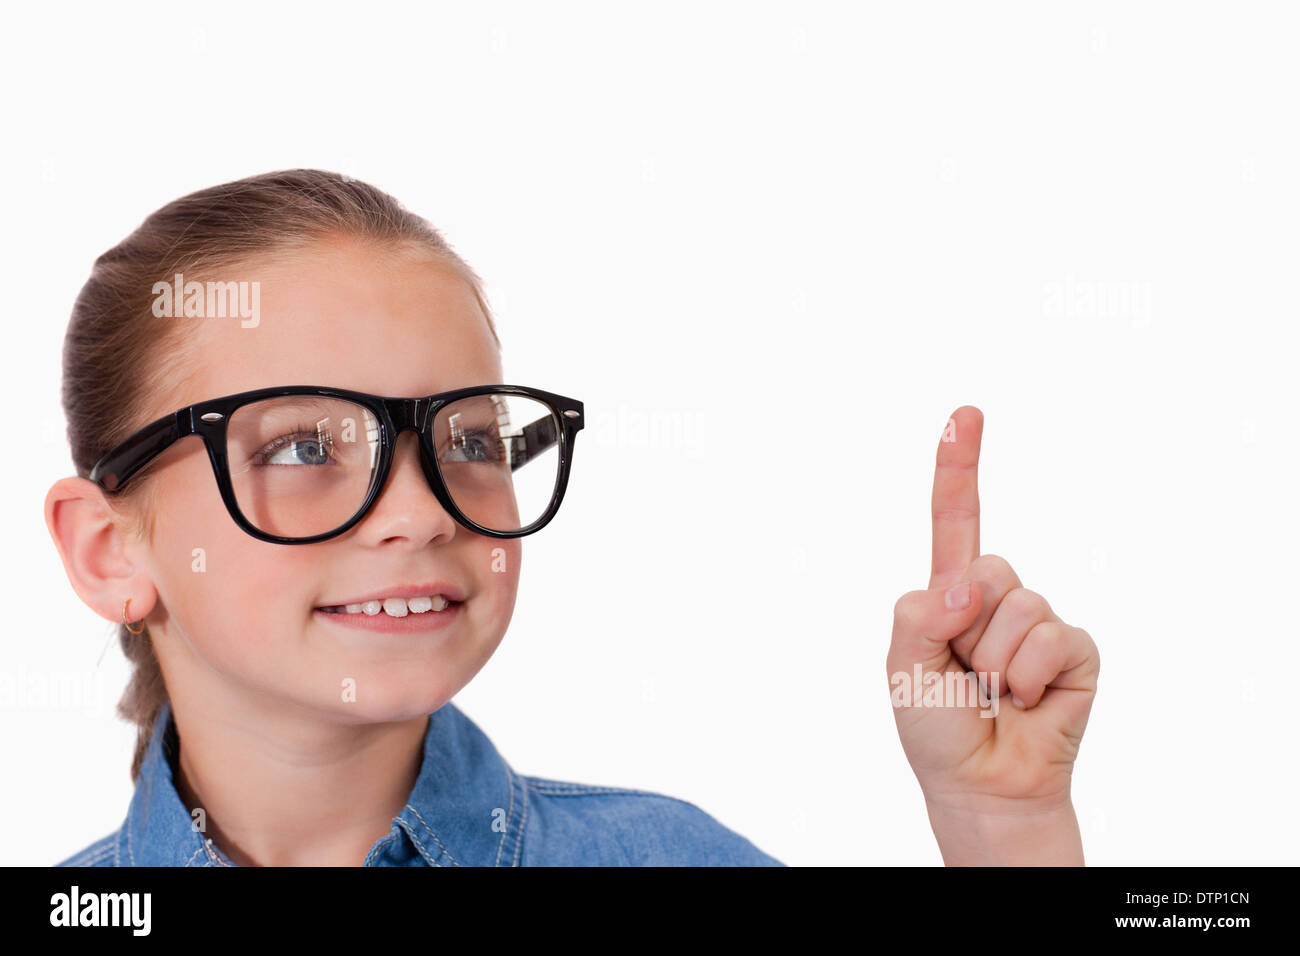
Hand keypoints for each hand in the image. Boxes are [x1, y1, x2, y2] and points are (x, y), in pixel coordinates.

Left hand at [886, 406, 1099, 864]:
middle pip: (987, 567)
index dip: (959, 467)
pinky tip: (1025, 700)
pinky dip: (1028, 675)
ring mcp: (1039, 622)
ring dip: (994, 660)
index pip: (955, 521)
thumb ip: (919, 616)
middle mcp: (997, 598)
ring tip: (991, 692)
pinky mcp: (1076, 650)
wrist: (983, 784)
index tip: (964, 413)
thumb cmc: (936, 727)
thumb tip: (965, 585)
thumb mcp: (903, 668)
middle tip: (963, 673)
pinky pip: (1052, 638)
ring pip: (1018, 603)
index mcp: (950, 594)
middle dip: (966, 626)